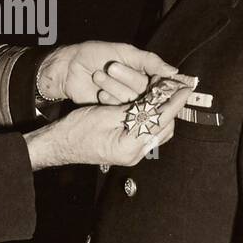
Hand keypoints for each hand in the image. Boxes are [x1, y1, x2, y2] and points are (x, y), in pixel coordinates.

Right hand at [24, 81, 191, 171]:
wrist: (58, 144)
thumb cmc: (76, 130)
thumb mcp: (107, 114)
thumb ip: (134, 110)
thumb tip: (158, 100)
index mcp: (130, 147)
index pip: (161, 122)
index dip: (174, 103)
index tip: (184, 89)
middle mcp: (135, 154)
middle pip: (164, 128)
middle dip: (170, 107)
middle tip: (173, 88)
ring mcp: (131, 154)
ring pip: (158, 131)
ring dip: (161, 112)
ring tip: (162, 94)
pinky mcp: (127, 149)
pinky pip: (146, 132)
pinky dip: (150, 118)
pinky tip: (147, 105)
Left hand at [37, 41, 180, 105]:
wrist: (70, 67)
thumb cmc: (95, 55)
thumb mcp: (124, 52)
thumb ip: (149, 61)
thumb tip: (173, 71)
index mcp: (144, 73)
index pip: (160, 82)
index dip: (158, 82)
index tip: (153, 80)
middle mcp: (137, 89)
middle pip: (144, 91)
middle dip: (126, 78)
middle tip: (111, 66)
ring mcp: (124, 100)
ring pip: (130, 100)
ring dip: (114, 87)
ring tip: (99, 75)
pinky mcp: (111, 111)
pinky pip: (117, 109)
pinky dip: (108, 99)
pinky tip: (99, 91)